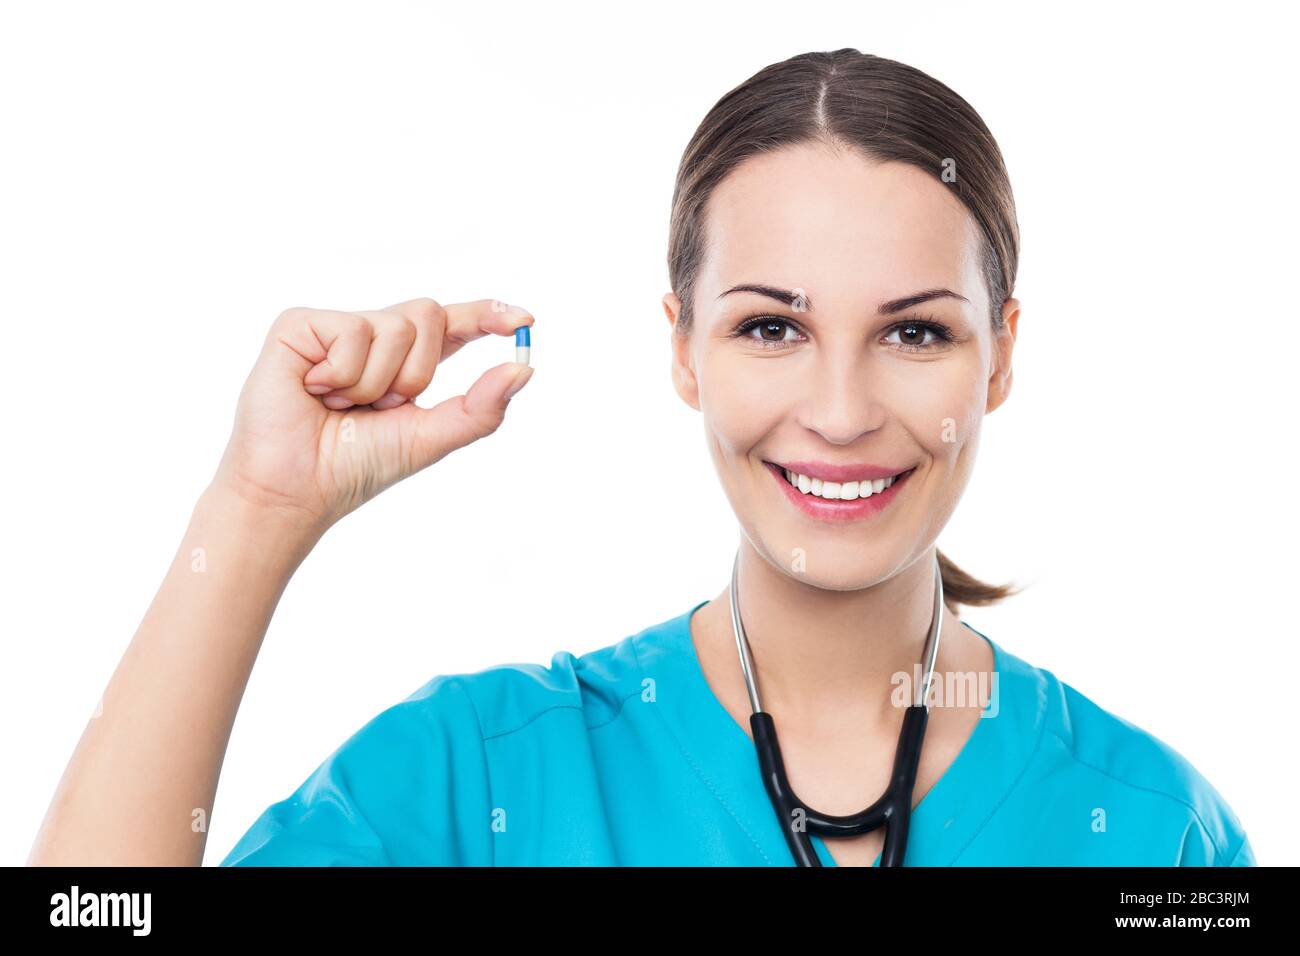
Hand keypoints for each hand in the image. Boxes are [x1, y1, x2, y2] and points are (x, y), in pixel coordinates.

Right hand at [210, 297, 533, 534]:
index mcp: (408, 363)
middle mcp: (375, 337)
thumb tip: (524, 370)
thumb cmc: (355, 467)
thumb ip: (480, 408)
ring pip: (394, 324)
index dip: (489, 315)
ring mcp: (338, 327)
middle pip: (429, 315)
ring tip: (340, 404)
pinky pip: (353, 330)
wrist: (296, 488)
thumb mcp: (430, 438)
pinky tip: (314, 390)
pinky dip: (343, 373)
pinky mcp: (301, 324)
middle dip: (415, 372)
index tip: (526, 321)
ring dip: (376, 381)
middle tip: (379, 407)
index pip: (456, 326)